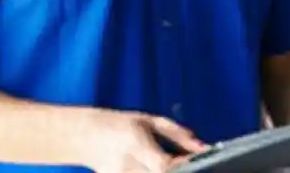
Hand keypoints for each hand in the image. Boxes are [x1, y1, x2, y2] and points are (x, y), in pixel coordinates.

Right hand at [80, 108, 208, 172]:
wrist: (86, 136)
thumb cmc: (120, 124)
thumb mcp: (148, 121)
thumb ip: (177, 134)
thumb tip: (203, 147)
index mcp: (135, 143)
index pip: (162, 165)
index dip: (182, 167)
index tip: (197, 162)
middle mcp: (127, 164)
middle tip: (189, 166)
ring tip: (169, 165)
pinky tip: (152, 167)